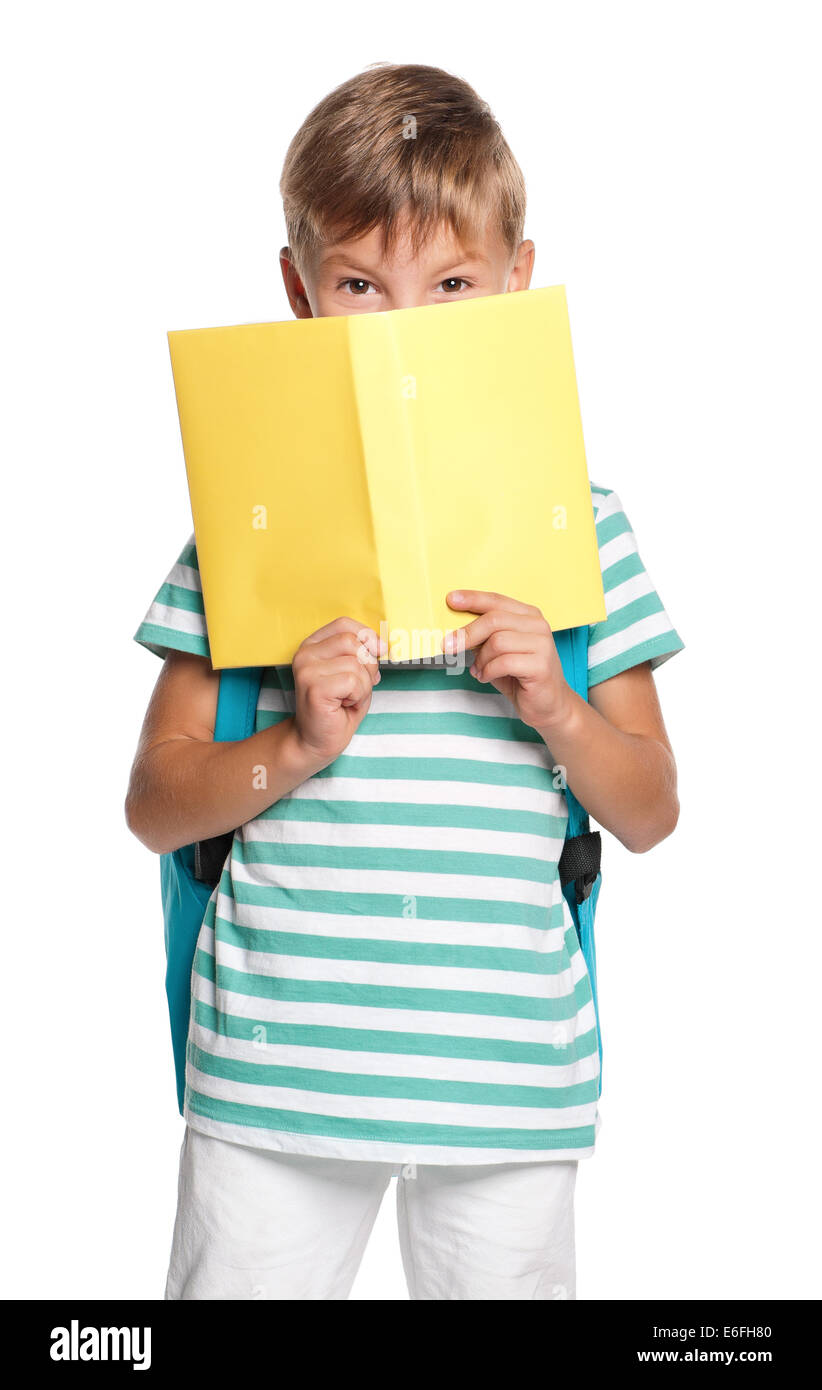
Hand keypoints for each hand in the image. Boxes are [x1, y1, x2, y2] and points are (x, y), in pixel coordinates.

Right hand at [291, 617, 385, 764]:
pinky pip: (353, 681)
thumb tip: (381, 644)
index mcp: (313, 646)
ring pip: (356, 664)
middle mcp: (305, 654)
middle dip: (368, 665)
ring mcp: (306, 670)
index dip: (367, 635)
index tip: (379, 651)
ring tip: (348, 698)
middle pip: (353, 641)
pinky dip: (358, 696)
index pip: (344, 624)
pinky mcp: (314, 688)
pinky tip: (344, 705)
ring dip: (363, 685)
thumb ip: (362, 654)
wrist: (316, 741)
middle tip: (359, 686)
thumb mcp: (353, 673)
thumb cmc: (336, 708)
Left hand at [443, 590, 574, 733]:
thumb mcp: (498, 652)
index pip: (497, 601)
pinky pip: (503, 663)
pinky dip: (488, 672)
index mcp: (528, 616)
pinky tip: (487, 677)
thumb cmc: (521, 677)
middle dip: (467, 634)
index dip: (473, 599)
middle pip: (494, 620)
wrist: (549, 705)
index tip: (451, 599)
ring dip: (481, 660)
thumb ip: (483, 638)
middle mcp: (538, 626)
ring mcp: (542, 645)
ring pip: (497, 642)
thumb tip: (456, 631)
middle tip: (449, 646)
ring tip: (479, 670)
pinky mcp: (541, 666)